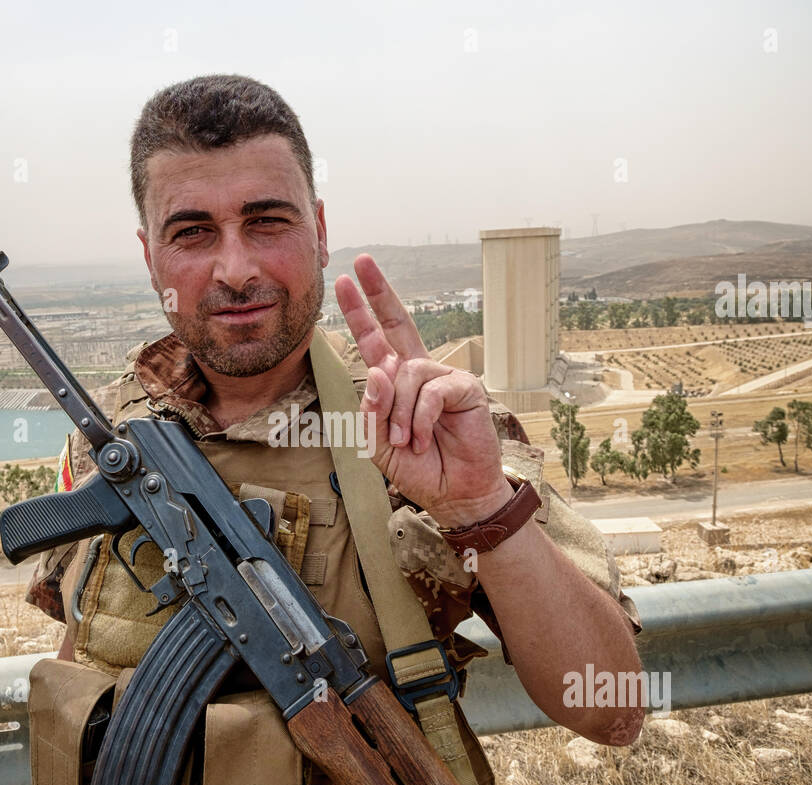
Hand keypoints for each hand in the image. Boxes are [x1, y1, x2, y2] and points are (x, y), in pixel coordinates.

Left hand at [335, 255, 510, 526]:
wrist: (452, 493)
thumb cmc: (417, 468)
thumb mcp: (378, 444)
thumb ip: (371, 410)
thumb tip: (378, 369)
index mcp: (395, 381)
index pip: (375, 339)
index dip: (361, 311)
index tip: (345, 280)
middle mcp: (419, 371)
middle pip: (397, 323)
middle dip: (377, 292)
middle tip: (361, 263)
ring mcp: (443, 376)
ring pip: (406, 373)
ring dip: (398, 413)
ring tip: (404, 441)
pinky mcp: (465, 387)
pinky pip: (431, 391)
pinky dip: (419, 419)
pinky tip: (422, 439)